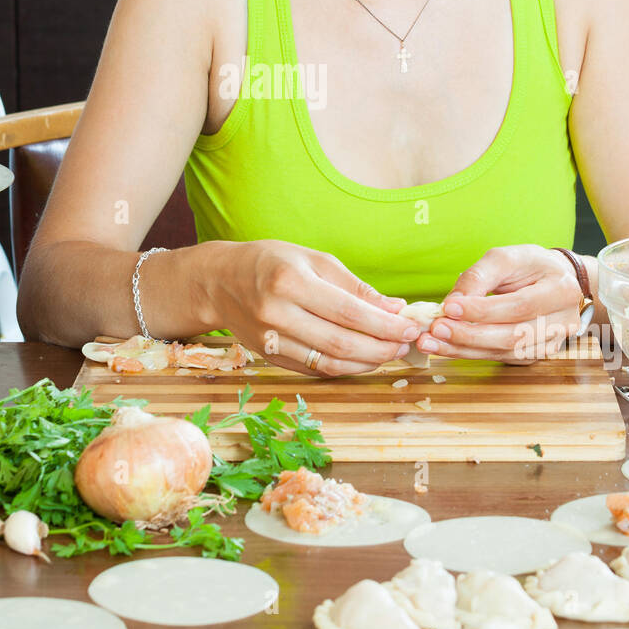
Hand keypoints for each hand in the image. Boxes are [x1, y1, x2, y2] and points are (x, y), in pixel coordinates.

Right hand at [206, 240, 421, 375]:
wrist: (218, 281)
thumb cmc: (270, 262)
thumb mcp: (312, 259)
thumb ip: (353, 286)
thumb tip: (394, 308)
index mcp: (289, 281)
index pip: (347, 311)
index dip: (383, 324)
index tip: (410, 327)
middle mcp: (276, 313)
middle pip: (339, 342)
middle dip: (380, 347)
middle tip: (406, 344)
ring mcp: (270, 339)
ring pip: (328, 362)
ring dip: (365, 363)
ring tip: (389, 355)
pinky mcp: (268, 357)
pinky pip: (313, 369)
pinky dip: (343, 368)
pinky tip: (362, 360)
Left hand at [417, 245, 586, 364]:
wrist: (554, 280)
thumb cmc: (530, 266)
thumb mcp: (507, 258)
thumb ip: (480, 276)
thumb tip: (454, 301)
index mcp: (561, 290)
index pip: (519, 306)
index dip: (483, 310)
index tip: (449, 307)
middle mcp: (563, 321)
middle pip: (513, 335)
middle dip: (470, 334)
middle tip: (436, 328)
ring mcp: (552, 342)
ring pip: (505, 352)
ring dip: (464, 349)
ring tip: (432, 341)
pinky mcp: (537, 354)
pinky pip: (502, 358)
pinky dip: (471, 353)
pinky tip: (447, 347)